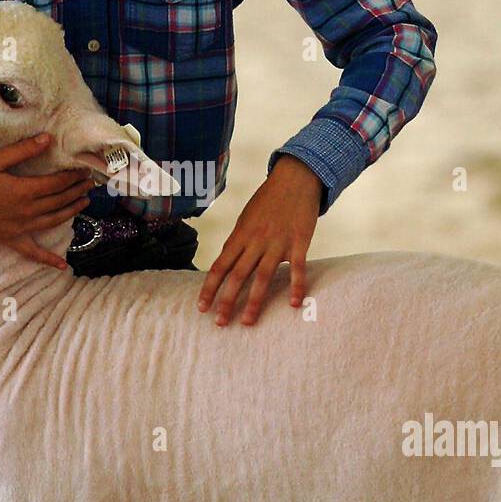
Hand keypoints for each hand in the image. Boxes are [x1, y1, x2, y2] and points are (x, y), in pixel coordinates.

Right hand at [0, 134, 94, 268]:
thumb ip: (22, 150)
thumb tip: (47, 139)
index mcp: (23, 191)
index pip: (57, 183)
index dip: (73, 176)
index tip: (84, 168)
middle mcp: (26, 212)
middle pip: (59, 201)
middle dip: (77, 190)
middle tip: (91, 182)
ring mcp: (20, 228)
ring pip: (54, 221)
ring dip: (72, 211)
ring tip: (84, 202)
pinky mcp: (12, 240)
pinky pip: (33, 252)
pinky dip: (48, 260)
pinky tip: (62, 266)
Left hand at [197, 156, 322, 325]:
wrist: (294, 179)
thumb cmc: (268, 199)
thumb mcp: (246, 218)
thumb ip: (238, 241)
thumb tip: (227, 263)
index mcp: (240, 235)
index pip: (219, 266)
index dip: (209, 288)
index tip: (201, 307)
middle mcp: (255, 241)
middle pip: (237, 276)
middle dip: (226, 301)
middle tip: (220, 323)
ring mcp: (277, 242)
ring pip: (263, 276)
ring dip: (254, 301)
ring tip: (247, 322)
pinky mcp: (299, 242)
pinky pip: (296, 268)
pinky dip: (295, 286)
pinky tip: (293, 304)